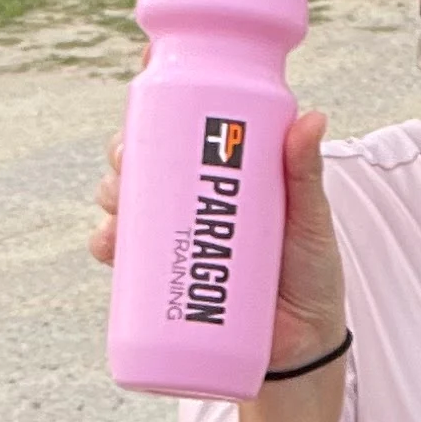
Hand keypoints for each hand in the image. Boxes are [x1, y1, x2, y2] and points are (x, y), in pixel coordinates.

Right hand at [91, 110, 348, 381]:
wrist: (306, 346)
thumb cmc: (312, 273)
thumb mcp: (311, 219)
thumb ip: (306, 173)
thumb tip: (312, 118)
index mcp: (225, 176)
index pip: (184, 129)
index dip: (157, 105)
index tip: (146, 75)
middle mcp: (194, 203)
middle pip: (146, 163)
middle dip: (124, 154)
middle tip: (128, 159)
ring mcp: (178, 241)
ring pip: (128, 206)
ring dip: (111, 196)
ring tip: (118, 201)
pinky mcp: (167, 283)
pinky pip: (125, 261)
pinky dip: (107, 245)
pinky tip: (108, 243)